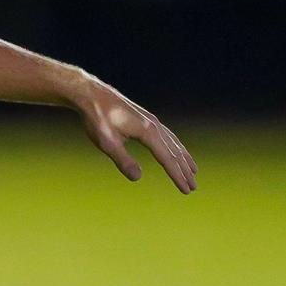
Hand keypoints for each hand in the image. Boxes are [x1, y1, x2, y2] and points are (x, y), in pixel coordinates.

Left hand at [69, 73, 197, 192]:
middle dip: (184, 170)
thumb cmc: (97, 119)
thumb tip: (138, 178)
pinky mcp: (146, 119)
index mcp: (147, 132)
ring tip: (193, 171)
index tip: (186, 190)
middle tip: (193, 187)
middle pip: (174, 152)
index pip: (167, 159)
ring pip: (173, 143)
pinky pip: (167, 136)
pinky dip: (175, 146)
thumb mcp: (106, 143)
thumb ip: (123, 161)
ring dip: (183, 158)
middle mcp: (154, 125)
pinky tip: (176, 150)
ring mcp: (151, 121)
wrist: (92, 95)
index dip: (177, 176)